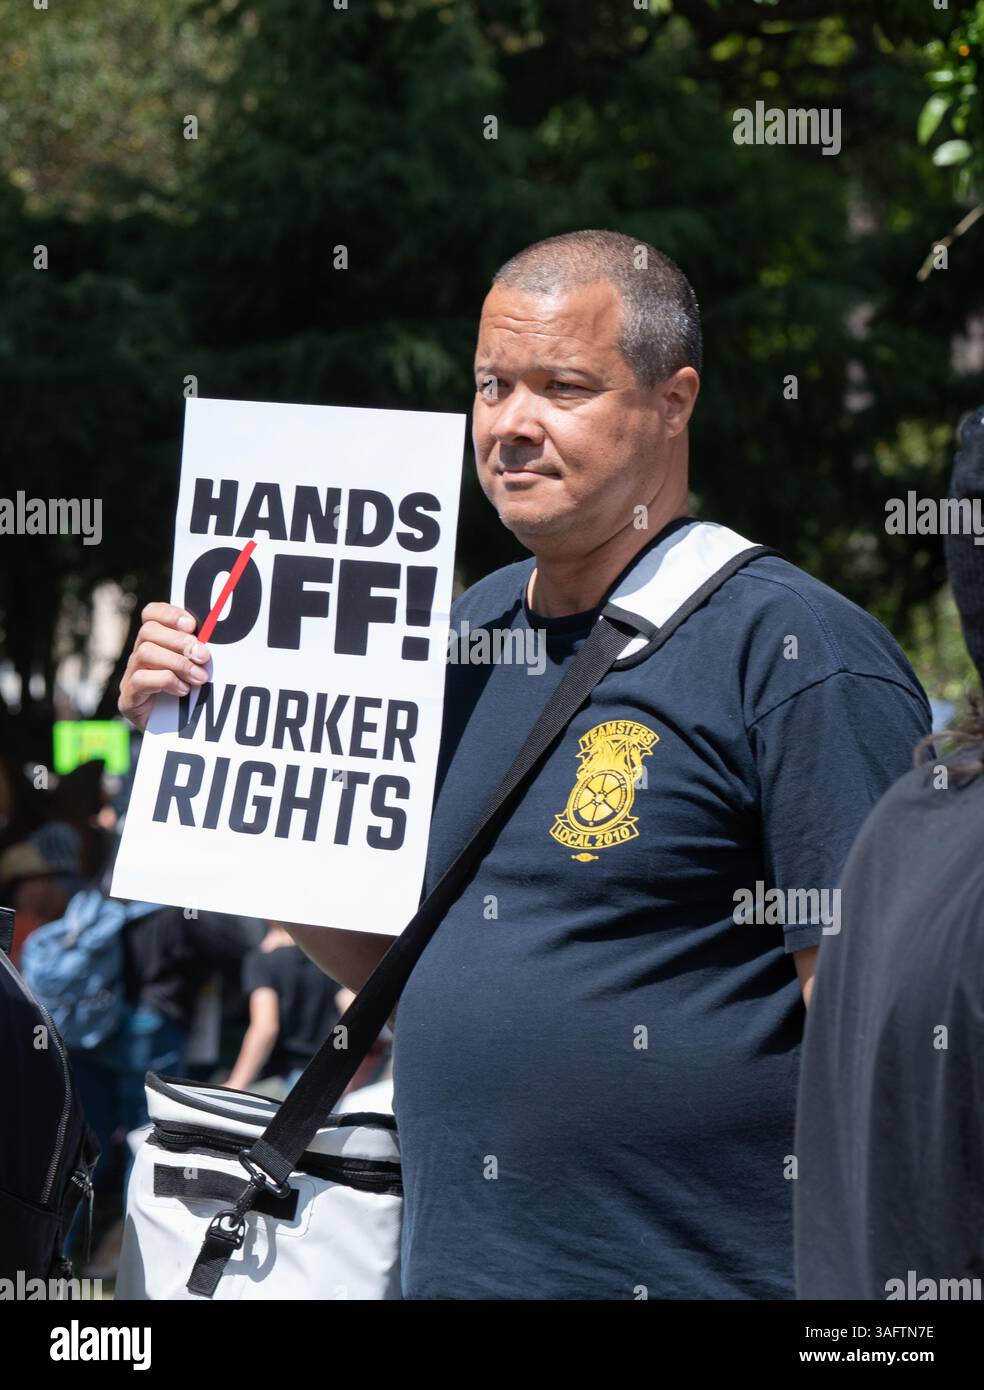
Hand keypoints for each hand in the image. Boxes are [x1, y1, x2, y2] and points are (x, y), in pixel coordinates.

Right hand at [118, 602, 210, 731]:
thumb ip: (199, 653)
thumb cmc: (190, 700)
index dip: (169, 614)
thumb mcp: (198, 671)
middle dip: (180, 641)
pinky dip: (166, 681)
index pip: (151, 614)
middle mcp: (139, 657)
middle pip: (149, 631)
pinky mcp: (128, 698)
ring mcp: (130, 677)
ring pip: (145, 653)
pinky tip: (183, 690)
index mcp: (156, 644)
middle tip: (204, 657)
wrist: (176, 738)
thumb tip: (213, 638)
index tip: (192, 624)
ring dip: (177, 663)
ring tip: (199, 678)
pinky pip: (141, 680)